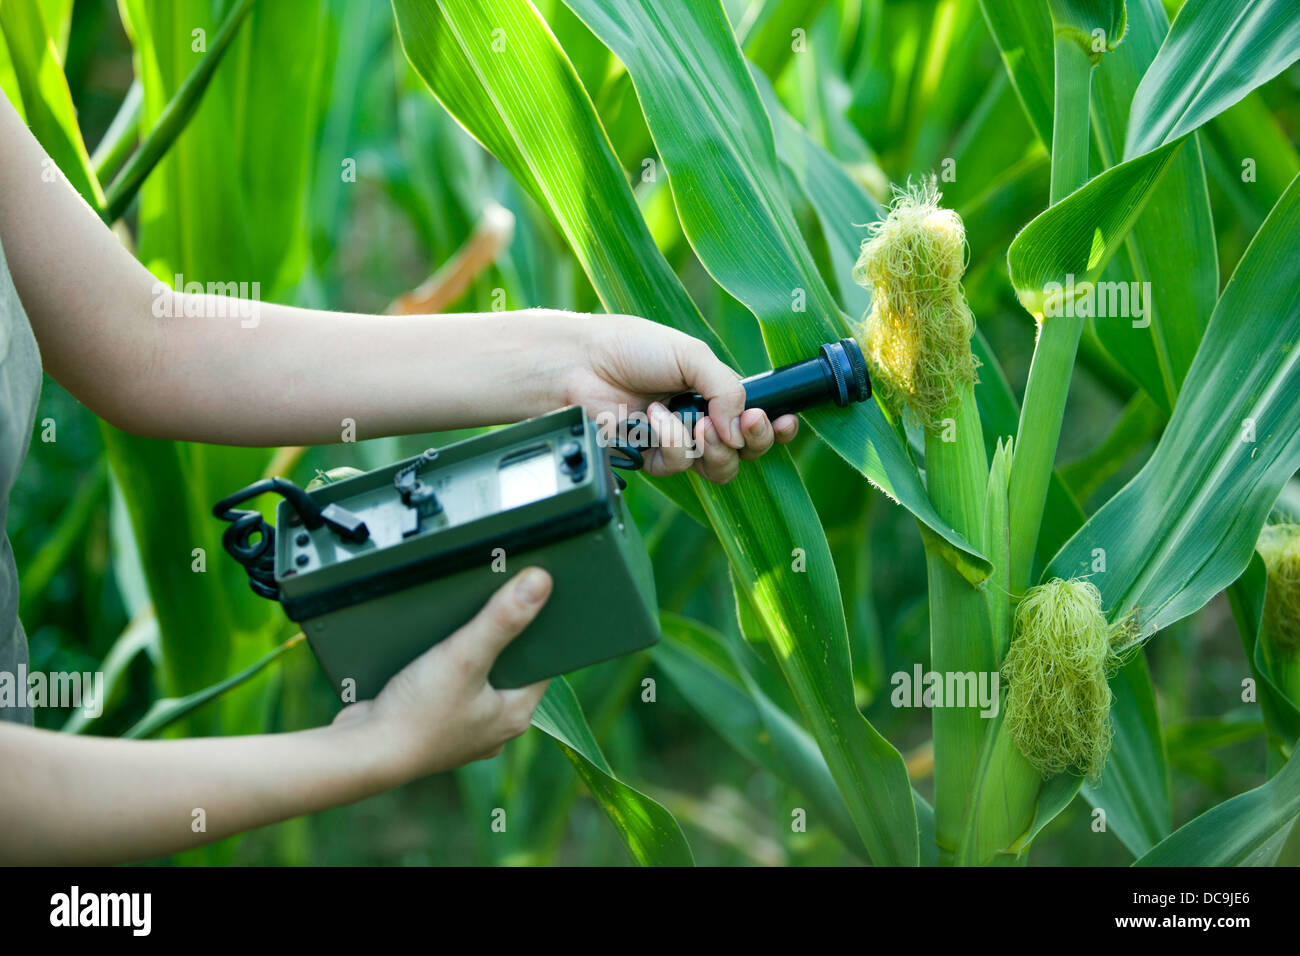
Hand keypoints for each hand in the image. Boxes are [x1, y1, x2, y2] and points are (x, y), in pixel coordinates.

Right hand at [336, 568, 552, 779]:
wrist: (362, 752)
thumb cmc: (416, 714)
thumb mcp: (464, 656)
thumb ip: (502, 620)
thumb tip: (540, 584)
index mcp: (514, 715)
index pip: (542, 663)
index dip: (536, 631)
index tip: (528, 601)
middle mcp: (493, 726)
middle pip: (507, 669)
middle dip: (498, 639)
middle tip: (490, 605)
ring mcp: (462, 728)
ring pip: (476, 678)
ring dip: (468, 653)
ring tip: (459, 626)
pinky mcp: (433, 725)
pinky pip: (448, 689)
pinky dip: (441, 670)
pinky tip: (429, 652)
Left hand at [561, 313, 798, 482]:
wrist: (582, 364)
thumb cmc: (632, 348)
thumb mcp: (691, 355)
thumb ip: (726, 388)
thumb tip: (741, 428)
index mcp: (714, 391)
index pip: (755, 417)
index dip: (776, 426)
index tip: (785, 421)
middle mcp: (699, 419)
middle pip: (745, 450)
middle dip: (752, 440)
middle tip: (744, 424)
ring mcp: (676, 442)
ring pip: (717, 466)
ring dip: (710, 445)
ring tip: (692, 421)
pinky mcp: (650, 460)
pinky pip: (678, 466)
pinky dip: (670, 442)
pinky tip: (653, 419)